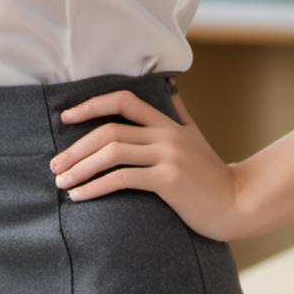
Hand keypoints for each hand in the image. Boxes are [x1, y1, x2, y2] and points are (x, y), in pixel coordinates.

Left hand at [50, 87, 245, 241]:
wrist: (239, 203)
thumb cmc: (212, 174)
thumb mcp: (195, 137)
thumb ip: (179, 114)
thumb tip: (168, 90)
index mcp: (167, 123)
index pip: (123, 100)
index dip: (91, 104)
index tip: (66, 117)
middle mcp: (165, 135)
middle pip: (109, 131)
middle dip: (76, 148)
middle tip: (55, 166)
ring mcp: (167, 156)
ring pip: (112, 153)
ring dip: (80, 168)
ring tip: (62, 183)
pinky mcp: (168, 180)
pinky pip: (122, 179)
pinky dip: (95, 187)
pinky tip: (80, 196)